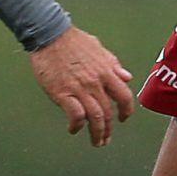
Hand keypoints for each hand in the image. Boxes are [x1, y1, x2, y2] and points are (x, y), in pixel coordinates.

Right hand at [28, 27, 134, 146]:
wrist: (49, 34)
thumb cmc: (72, 40)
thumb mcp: (99, 49)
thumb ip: (113, 65)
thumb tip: (127, 77)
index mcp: (106, 71)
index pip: (124, 96)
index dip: (126, 110)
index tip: (123, 119)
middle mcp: (96, 82)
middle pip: (108, 112)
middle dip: (108, 129)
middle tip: (105, 139)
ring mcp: (80, 88)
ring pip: (95, 117)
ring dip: (97, 133)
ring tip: (95, 141)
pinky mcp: (62, 93)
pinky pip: (75, 115)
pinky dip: (76, 126)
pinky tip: (74, 129)